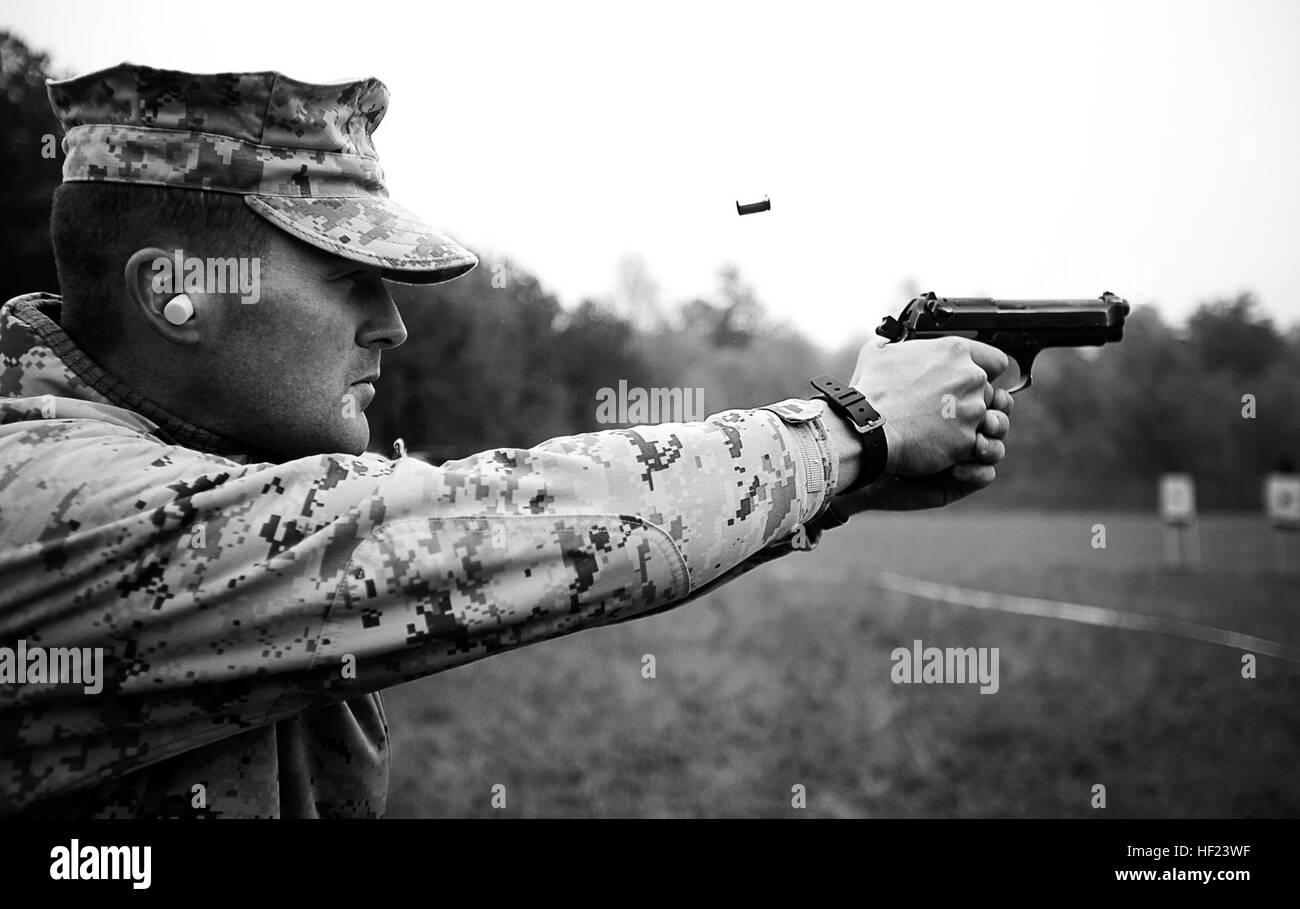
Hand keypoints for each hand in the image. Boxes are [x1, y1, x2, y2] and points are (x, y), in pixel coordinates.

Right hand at [824, 334, 1012, 511]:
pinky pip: (972, 445)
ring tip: (938, 430)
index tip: (969, 381)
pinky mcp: (967, 440)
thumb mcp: (878, 352)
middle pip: (987, 391)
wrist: (867, 429)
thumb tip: (891, 345)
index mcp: (954, 352)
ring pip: (982, 419)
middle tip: (942, 409)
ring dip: (964, 425)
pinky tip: (936, 445)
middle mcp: (970, 378)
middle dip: (968, 400)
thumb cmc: (871, 391)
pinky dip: (958, 448)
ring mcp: (972, 410)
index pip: (996, 360)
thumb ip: (897, 346)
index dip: (984, 371)